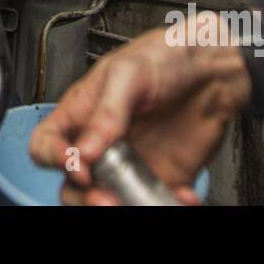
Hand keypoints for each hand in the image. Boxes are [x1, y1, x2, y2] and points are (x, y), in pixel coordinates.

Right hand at [28, 12, 250, 204]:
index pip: (47, 143)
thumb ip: (106, 112)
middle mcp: (102, 143)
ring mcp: (131, 164)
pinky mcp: (163, 178)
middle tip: (107, 198)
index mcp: (83, 113)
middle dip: (85, 197)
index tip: (79, 166)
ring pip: (110, 200)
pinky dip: (166, 206)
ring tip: (142, 202)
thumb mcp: (130, 73)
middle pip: (73, 184)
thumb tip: (84, 149)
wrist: (216, 69)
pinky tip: (182, 195)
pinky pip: (155, 202)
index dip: (54, 159)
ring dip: (122, 207)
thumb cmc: (168, 56)